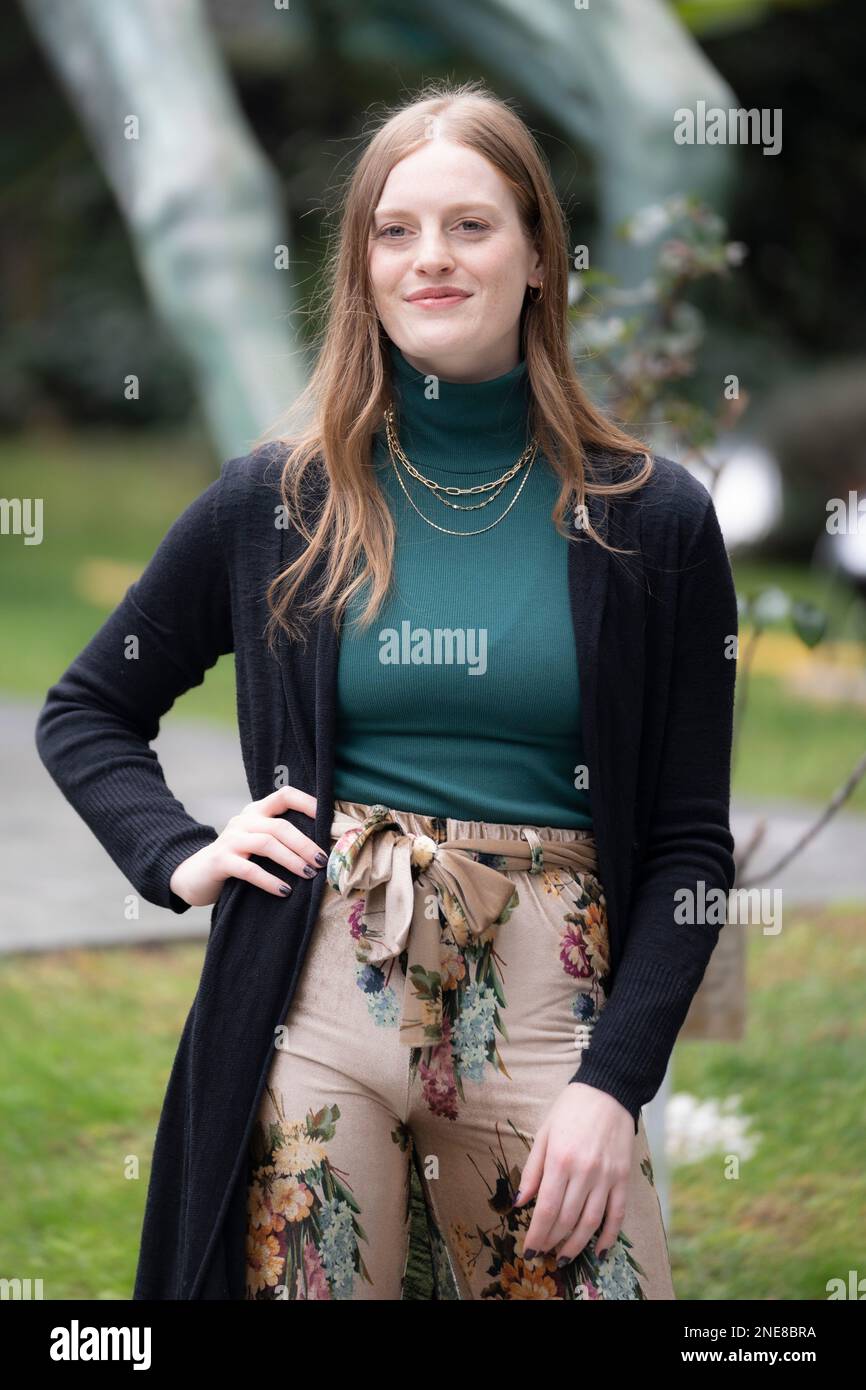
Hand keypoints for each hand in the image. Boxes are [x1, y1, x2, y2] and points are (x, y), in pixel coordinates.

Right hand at [169, 785, 323, 906]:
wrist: (195, 875)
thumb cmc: (237, 859)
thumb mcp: (257, 842)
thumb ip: (280, 838)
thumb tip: (323, 849)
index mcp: (256, 812)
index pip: (284, 795)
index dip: (308, 803)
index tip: (329, 819)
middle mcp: (243, 821)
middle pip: (280, 826)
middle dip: (305, 844)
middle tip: (323, 861)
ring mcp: (230, 840)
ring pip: (266, 844)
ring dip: (292, 860)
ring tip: (309, 874)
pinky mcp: (220, 862)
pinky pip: (249, 869)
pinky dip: (269, 880)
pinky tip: (284, 891)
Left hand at [512, 1082, 634, 1264]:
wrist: (608, 1090)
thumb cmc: (570, 1110)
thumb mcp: (544, 1134)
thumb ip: (532, 1170)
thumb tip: (520, 1203)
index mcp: (560, 1160)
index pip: (546, 1208)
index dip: (537, 1235)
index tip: (529, 1251)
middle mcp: (584, 1172)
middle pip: (567, 1219)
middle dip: (552, 1242)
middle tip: (543, 1254)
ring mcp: (607, 1176)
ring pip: (591, 1222)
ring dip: (577, 1245)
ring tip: (565, 1258)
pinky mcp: (623, 1178)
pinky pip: (617, 1214)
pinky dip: (609, 1236)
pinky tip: (600, 1251)